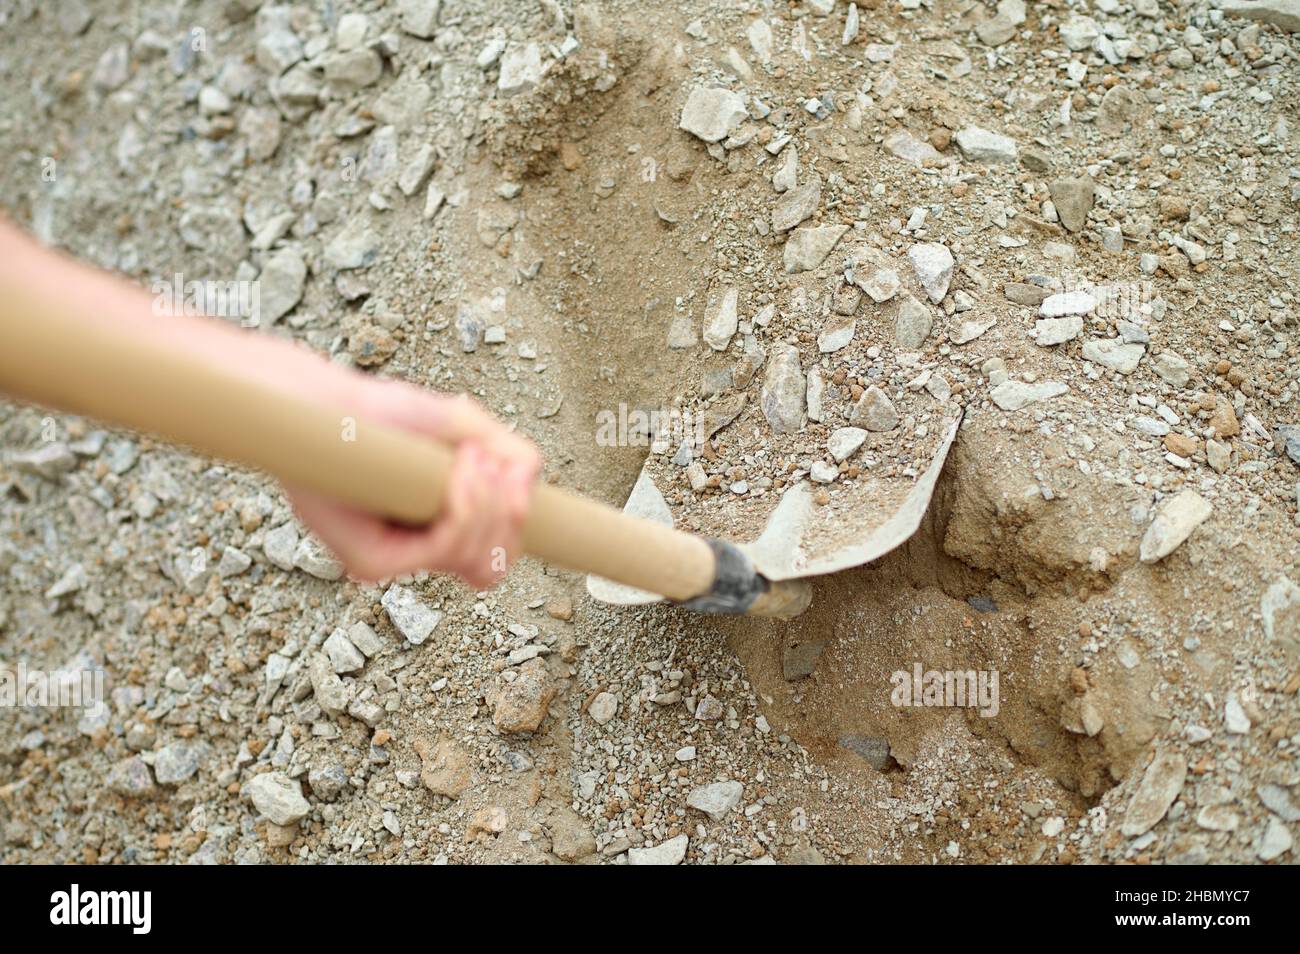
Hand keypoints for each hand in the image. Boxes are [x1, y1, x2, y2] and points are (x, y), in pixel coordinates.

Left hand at [286, 378, 540, 587]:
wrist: (332, 405)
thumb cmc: (387, 414)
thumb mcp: (466, 426)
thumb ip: (512, 455)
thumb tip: (530, 487)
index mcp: (440, 527)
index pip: (494, 561)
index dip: (516, 528)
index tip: (516, 485)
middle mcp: (417, 549)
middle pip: (495, 564)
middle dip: (506, 509)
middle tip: (483, 460)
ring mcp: (396, 558)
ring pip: (475, 557)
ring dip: (488, 501)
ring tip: (467, 457)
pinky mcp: (372, 561)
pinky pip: (445, 549)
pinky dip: (464, 507)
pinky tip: (458, 472)